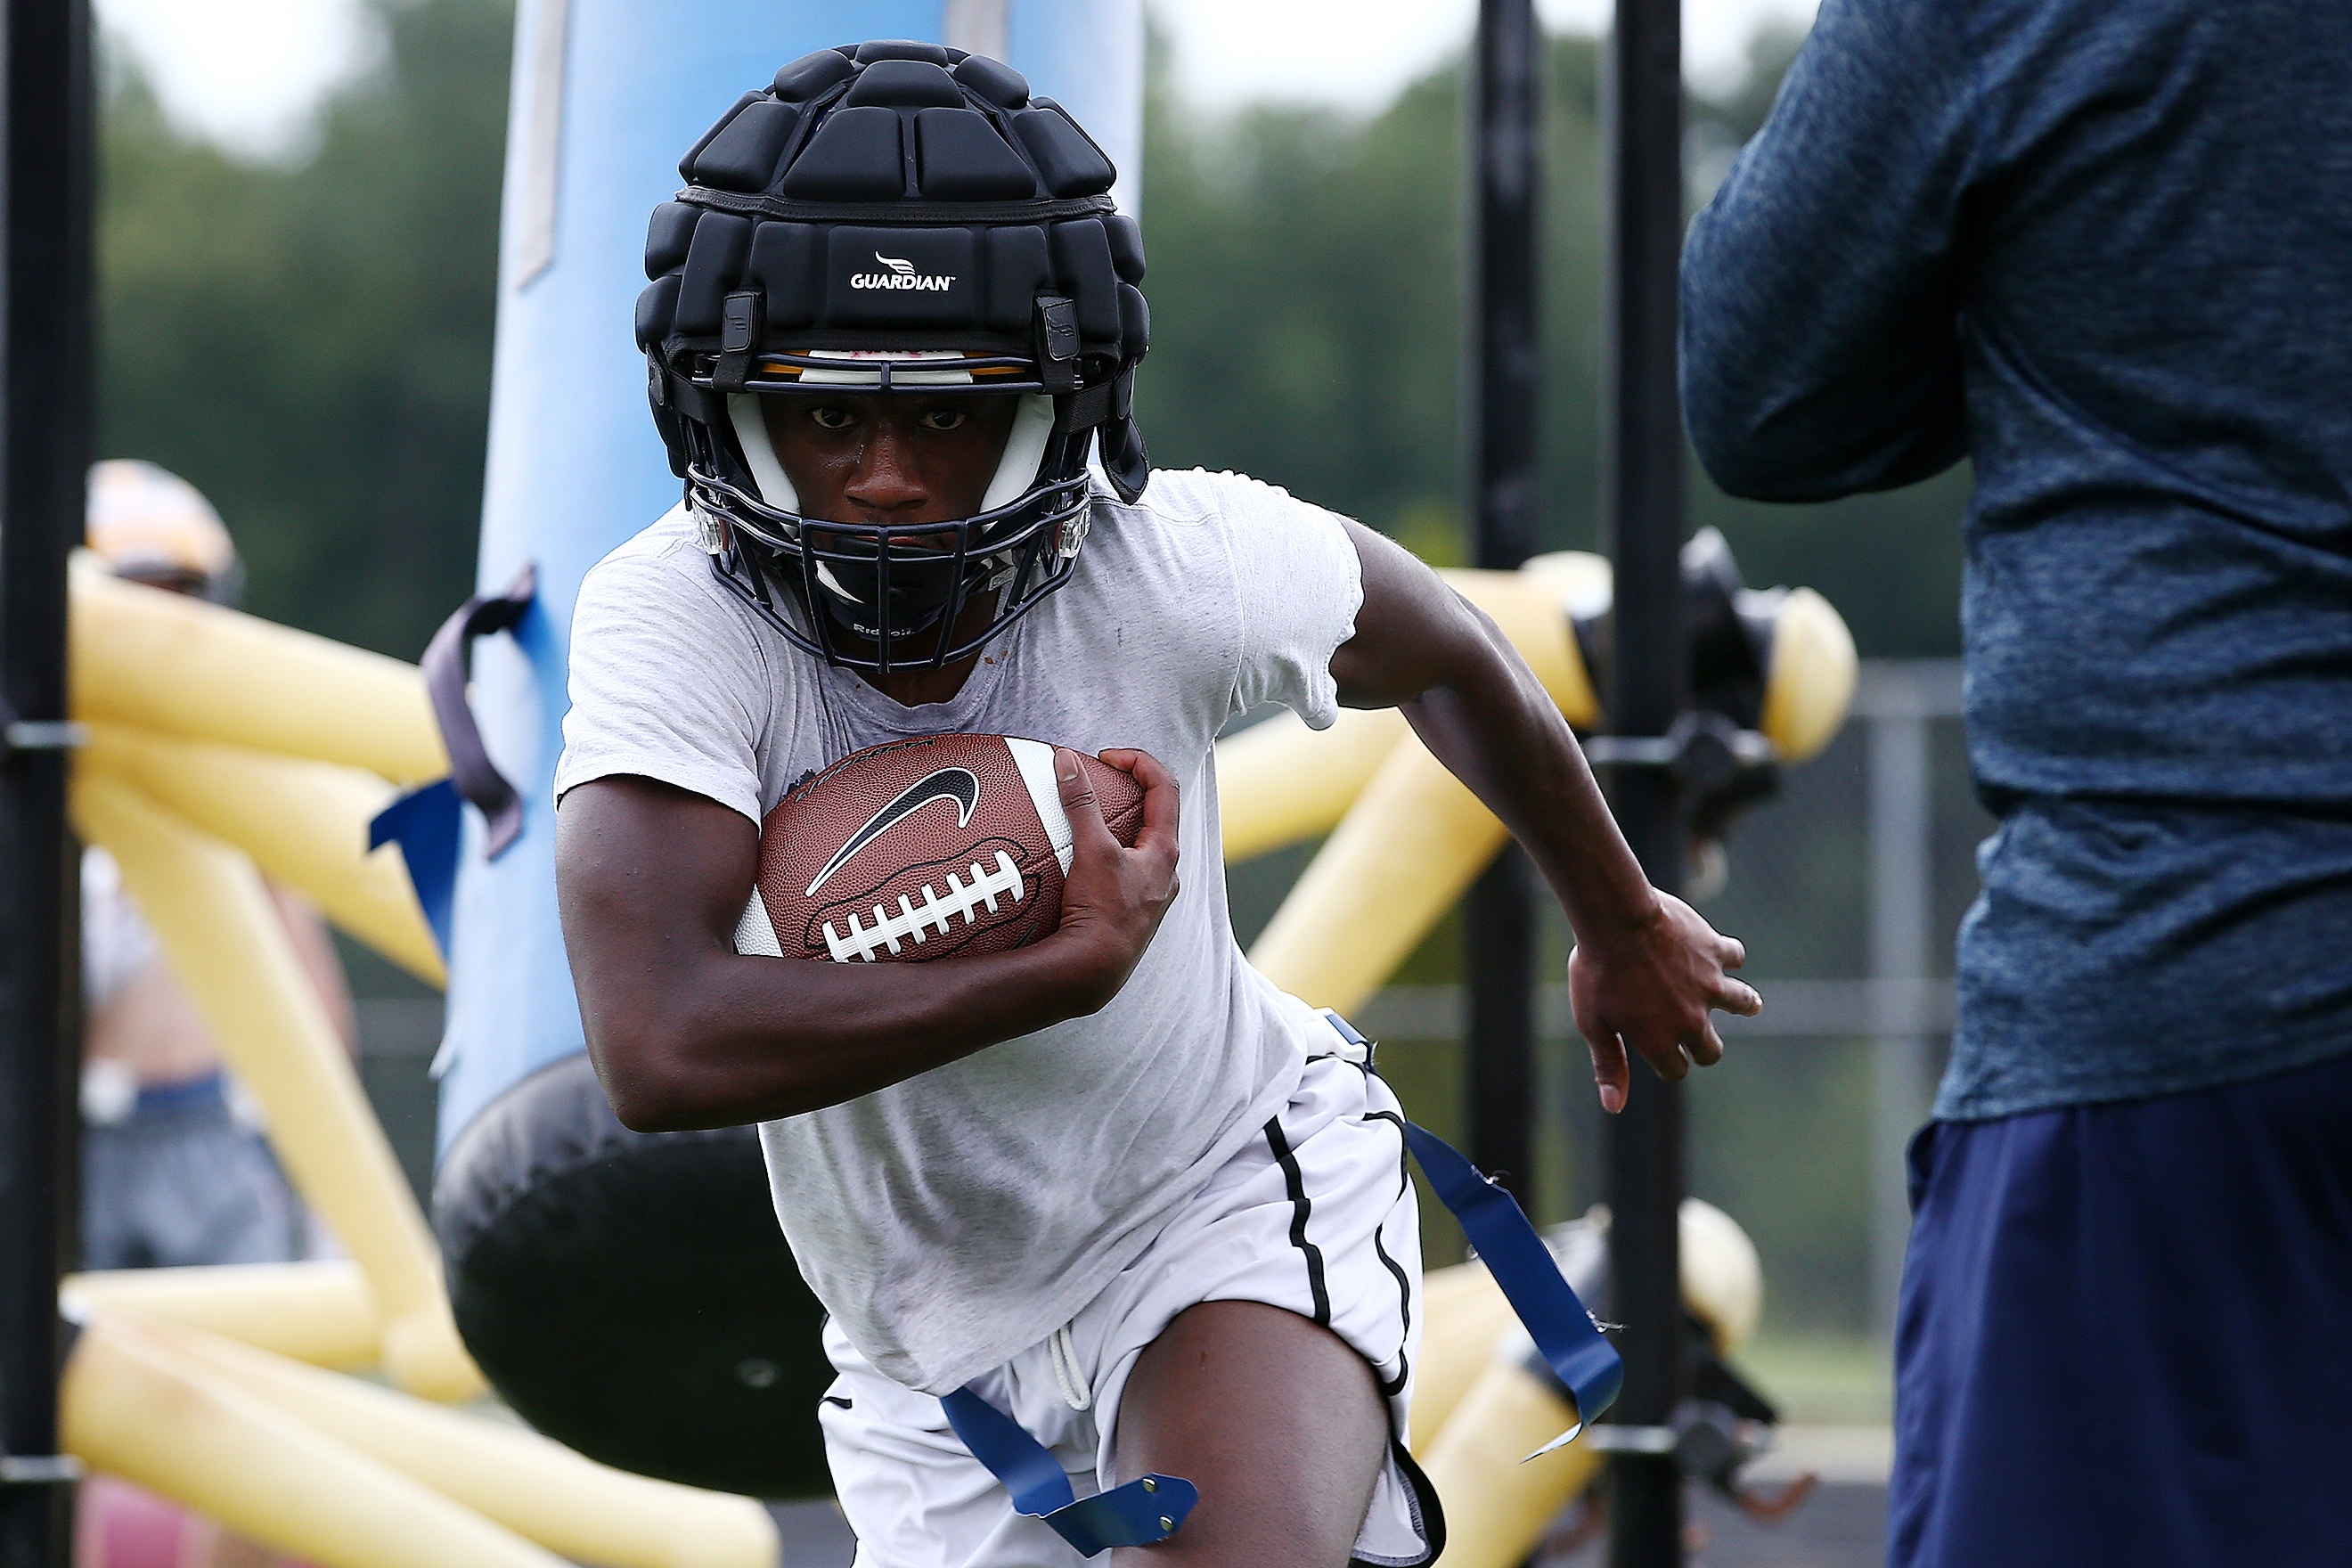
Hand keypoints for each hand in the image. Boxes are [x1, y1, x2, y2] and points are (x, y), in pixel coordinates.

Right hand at [1044, 746, 1180, 1011]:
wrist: (1094, 971)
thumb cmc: (1101, 911)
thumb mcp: (1091, 850)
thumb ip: (1080, 803)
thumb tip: (1066, 760)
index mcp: (1166, 850)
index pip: (1165, 786)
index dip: (1138, 761)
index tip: (1106, 758)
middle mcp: (1167, 872)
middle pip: (1158, 815)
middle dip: (1130, 791)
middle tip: (1098, 781)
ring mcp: (1153, 895)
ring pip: (1143, 847)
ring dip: (1120, 826)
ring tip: (1086, 820)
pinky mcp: (1135, 913)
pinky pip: (1126, 873)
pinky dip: (1108, 857)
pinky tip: (1079, 865)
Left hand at [1567, 889, 1759, 1112]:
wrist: (1615, 920)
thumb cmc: (1596, 972)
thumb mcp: (1592, 1023)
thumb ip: (1608, 1064)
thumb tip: (1614, 1106)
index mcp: (1659, 1041)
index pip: (1677, 1070)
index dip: (1668, 1064)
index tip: (1663, 1055)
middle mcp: (1691, 1019)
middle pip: (1710, 1050)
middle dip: (1703, 1047)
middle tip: (1698, 1034)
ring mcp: (1708, 986)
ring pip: (1743, 1002)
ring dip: (1746, 1003)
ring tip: (1748, 1003)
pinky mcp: (1715, 952)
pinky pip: (1735, 957)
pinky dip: (1730, 956)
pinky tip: (1724, 954)